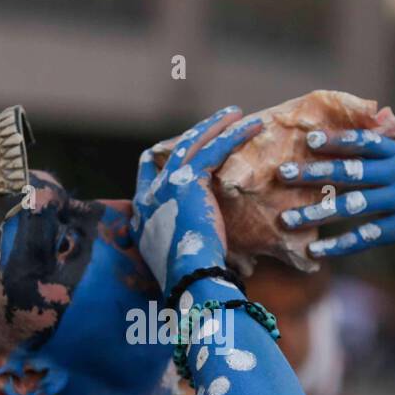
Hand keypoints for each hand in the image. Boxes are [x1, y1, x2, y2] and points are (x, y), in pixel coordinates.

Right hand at [132, 106, 260, 294]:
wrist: (188, 278)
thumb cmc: (190, 280)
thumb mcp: (179, 259)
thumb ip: (186, 246)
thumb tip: (210, 252)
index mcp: (141, 214)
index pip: (146, 175)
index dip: (163, 159)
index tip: (182, 151)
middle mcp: (148, 195)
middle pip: (171, 152)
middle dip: (195, 134)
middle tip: (217, 122)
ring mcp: (166, 185)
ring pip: (192, 144)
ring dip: (215, 126)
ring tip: (236, 114)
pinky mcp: (189, 181)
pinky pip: (214, 149)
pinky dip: (234, 135)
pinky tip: (253, 126)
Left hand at [275, 130, 394, 265]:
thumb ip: (387, 162)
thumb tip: (349, 150)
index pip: (363, 142)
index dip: (334, 139)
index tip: (306, 139)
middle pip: (350, 170)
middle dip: (312, 172)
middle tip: (281, 173)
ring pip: (352, 204)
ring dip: (316, 212)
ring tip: (287, 220)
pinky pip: (366, 235)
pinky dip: (339, 244)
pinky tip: (317, 250)